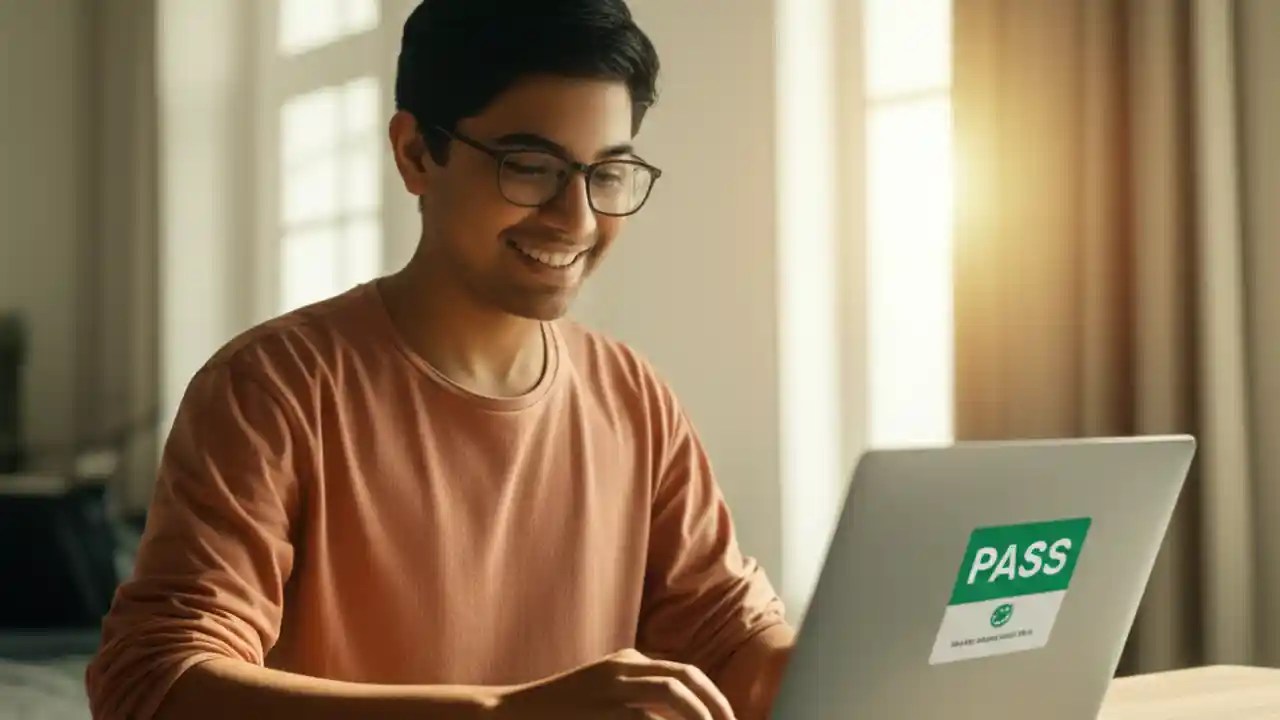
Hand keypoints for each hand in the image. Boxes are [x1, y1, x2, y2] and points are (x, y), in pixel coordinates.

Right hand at [494, 648, 736, 719]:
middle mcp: (623, 669)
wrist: (512, 715)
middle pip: (686, 680)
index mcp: (628, 661)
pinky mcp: (602, 710)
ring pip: (673, 697)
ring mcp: (611, 689)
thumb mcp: (604, 693)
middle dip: (716, 707)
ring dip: (700, 717)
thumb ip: (638, 698)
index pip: (686, 673)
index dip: (714, 698)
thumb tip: (683, 712)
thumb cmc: (562, 712)